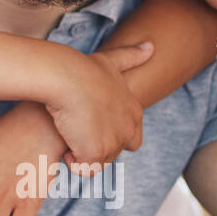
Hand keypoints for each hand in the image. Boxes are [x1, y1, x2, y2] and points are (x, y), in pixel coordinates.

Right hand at [46, 42, 153, 172]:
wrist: (66, 77)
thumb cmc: (83, 68)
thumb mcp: (111, 61)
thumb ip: (132, 57)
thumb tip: (152, 47)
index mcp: (134, 113)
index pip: (131, 139)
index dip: (109, 135)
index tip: (90, 122)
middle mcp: (128, 130)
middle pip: (113, 152)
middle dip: (95, 145)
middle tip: (76, 127)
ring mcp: (112, 142)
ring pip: (98, 161)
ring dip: (82, 151)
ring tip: (69, 132)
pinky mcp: (95, 152)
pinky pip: (84, 168)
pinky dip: (73, 161)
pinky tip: (64, 143)